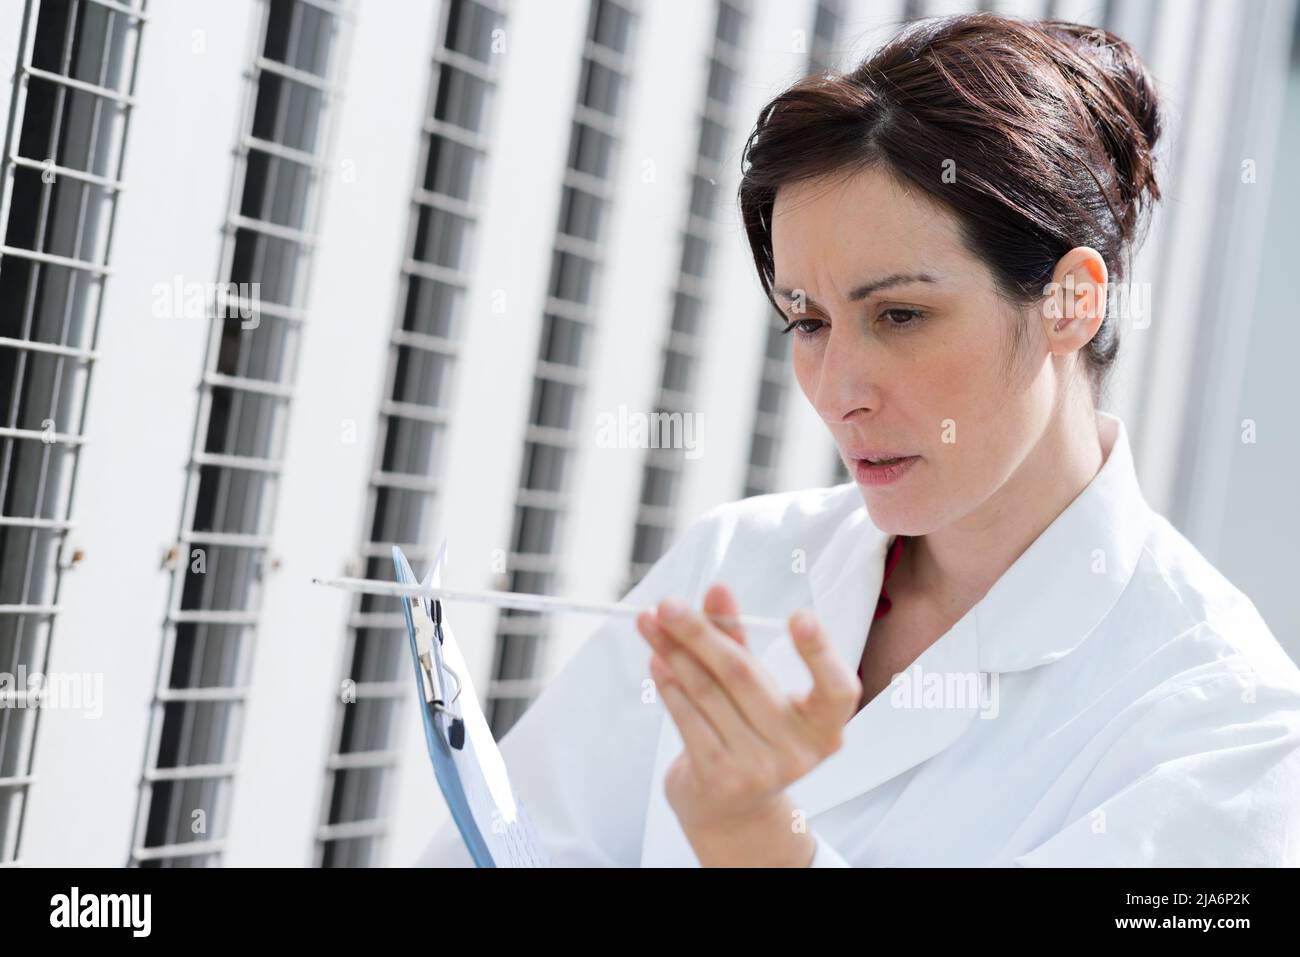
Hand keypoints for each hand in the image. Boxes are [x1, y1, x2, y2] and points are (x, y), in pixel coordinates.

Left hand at [636, 584, 860, 865]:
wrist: (731, 814)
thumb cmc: (749, 734)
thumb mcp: (755, 689)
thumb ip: (739, 640)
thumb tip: (717, 590)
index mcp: (824, 727)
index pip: (838, 689)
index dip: (820, 653)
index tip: (800, 616)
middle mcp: (799, 751)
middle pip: (745, 675)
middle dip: (701, 633)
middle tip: (669, 604)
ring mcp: (760, 769)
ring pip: (708, 693)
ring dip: (673, 653)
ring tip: (651, 625)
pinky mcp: (721, 779)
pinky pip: (688, 719)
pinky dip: (669, 686)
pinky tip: (656, 661)